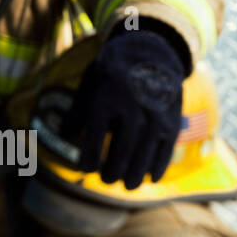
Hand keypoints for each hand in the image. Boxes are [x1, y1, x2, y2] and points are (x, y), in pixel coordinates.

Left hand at [62, 30, 184, 187]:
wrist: (153, 51)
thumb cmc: (114, 71)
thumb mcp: (91, 82)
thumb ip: (78, 109)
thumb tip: (64, 134)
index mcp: (106, 99)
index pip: (95, 139)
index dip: (88, 159)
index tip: (85, 168)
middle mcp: (132, 108)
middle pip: (121, 153)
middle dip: (112, 172)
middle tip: (106, 180)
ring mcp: (155, 116)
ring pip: (144, 156)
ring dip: (135, 176)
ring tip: (128, 186)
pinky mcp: (172, 121)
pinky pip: (165, 150)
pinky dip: (158, 167)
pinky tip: (151, 178)